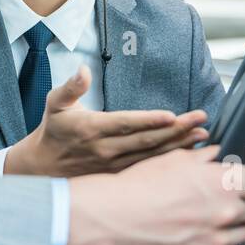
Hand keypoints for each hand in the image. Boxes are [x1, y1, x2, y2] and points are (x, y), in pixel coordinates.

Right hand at [5, 66, 208, 176]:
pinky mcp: (119, 175)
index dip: (149, 121)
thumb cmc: (53, 130)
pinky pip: (148, 168)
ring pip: (151, 156)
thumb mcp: (55, 103)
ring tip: (201, 136)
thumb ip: (71, 86)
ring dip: (178, 146)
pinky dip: (169, 161)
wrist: (42, 167)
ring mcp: (114, 166)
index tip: (172, 115)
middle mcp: (105, 149)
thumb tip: (83, 69)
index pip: (126, 123)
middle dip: (176, 130)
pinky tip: (187, 154)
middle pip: (146, 140)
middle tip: (200, 120)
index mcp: (91, 128)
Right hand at [64, 144, 244, 244]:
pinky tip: (207, 238)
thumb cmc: (143, 184)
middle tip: (226, 201)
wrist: (119, 216)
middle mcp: (227, 211)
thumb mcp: (176, 159)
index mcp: (224, 182)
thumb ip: (206, 158)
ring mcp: (218, 239)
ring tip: (211, 220)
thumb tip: (220, 155)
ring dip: (235, 227)